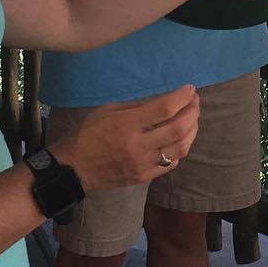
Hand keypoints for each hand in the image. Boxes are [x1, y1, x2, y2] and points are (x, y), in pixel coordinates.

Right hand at [54, 85, 199, 187]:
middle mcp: (138, 146)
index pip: (164, 109)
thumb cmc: (87, 133)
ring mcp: (143, 164)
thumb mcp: (108, 110)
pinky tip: (179, 140)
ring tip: (192, 120)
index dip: (182, 98)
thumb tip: (163, 103)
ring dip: (191, 131)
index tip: (190, 89)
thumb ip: (137, 107)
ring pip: (180, 148)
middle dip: (192, 113)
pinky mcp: (143, 177)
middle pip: (178, 129)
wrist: (73, 168)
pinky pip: (170, 164)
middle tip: (194, 103)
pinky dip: (179, 149)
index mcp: (127, 125)